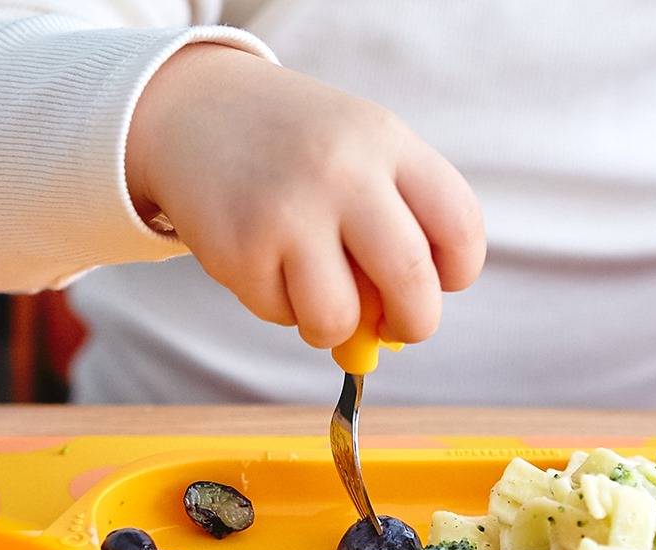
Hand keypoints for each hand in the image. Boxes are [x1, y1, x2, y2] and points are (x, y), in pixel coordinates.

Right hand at [125, 44, 485, 349]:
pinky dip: (282, 307)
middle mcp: (342, 172)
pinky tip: (267, 263)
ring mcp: (286, 212)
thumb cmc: (298, 150)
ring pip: (340, 320)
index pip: (460, 227)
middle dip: (413, 324)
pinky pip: (282, 316)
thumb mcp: (360, 157)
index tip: (438, 284)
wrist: (195, 109)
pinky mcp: (238, 250)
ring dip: (335, 327)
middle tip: (395, 326)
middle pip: (412, 284)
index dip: (457, 274)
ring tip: (318, 293)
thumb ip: (396, 231)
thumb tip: (393, 334)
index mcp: (388, 142)